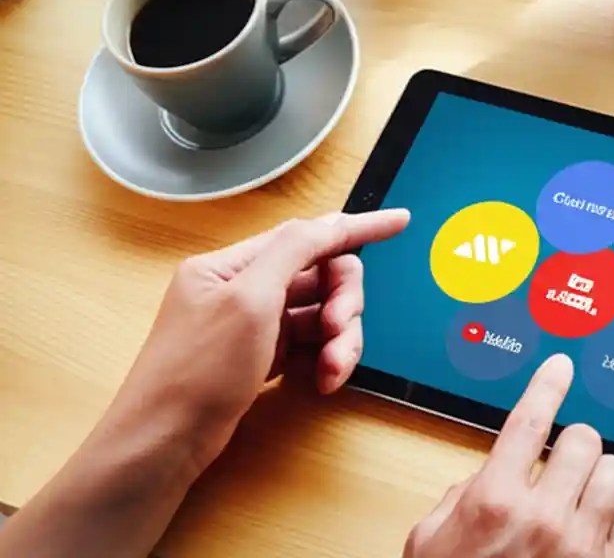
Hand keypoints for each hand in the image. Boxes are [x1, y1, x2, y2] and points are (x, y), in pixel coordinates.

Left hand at [106, 209, 409, 471]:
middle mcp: (245, 289)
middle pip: (323, 277)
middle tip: (340, 329)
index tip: (400, 221)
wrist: (166, 440)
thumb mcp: (248, 299)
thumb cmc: (197, 369)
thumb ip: (292, 251)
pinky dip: (326, 359)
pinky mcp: (264, 357)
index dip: (358, 227)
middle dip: (344, 303)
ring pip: (323, 315)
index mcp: (232, 264)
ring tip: (333, 370)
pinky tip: (323, 381)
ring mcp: (256, 325)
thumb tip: (329, 223)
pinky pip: (313, 344)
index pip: (307, 235)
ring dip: (339, 340)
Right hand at [405, 355, 613, 557]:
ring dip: (601, 476)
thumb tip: (491, 473)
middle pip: (584, 439)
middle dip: (574, 443)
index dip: (547, 384)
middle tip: (562, 459)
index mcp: (494, 500)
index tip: (560, 366)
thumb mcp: (429, 541)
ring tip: (583, 492)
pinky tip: (602, 523)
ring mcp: (581, 546)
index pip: (529, 420)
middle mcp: (543, 517)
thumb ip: (461, 496)